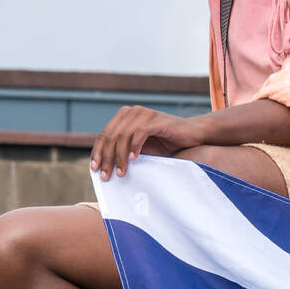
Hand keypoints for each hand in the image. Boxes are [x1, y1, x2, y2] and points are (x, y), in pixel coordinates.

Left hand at [90, 108, 207, 181]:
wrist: (194, 135)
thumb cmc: (168, 144)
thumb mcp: (142, 148)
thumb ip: (125, 151)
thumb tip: (104, 167)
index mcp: (125, 117)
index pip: (104, 135)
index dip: (98, 153)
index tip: (95, 170)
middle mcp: (132, 112)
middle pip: (111, 136)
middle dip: (107, 158)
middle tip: (106, 176)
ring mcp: (144, 114)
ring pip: (122, 135)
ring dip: (119, 156)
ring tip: (121, 172)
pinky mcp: (156, 120)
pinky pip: (139, 133)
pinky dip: (134, 147)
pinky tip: (134, 160)